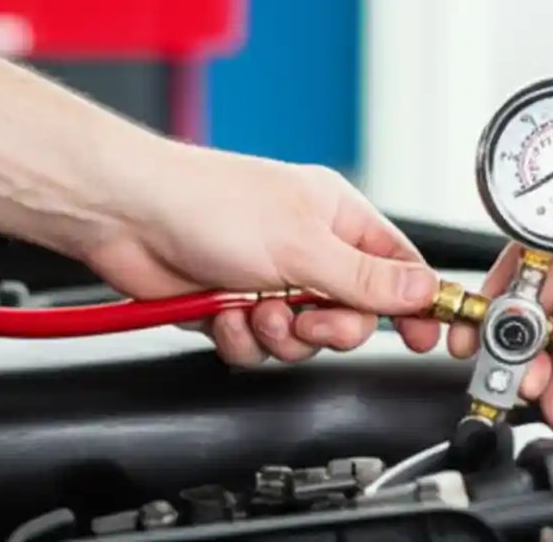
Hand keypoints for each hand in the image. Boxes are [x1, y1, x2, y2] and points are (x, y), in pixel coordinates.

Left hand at [78, 141, 441, 365]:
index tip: (424, 336)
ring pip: (304, 337)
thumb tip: (424, 291)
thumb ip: (367, 279)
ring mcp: (271, 279)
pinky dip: (243, 340)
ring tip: (255, 310)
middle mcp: (308, 249)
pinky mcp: (235, 306)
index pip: (397, 268)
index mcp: (337, 219)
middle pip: (353, 314)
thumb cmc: (209, 204)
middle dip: (329, 326)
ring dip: (279, 335)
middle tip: (310, 317)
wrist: (128, 216)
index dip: (414, 305)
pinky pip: (260, 347)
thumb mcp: (304, 247)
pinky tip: (226, 315)